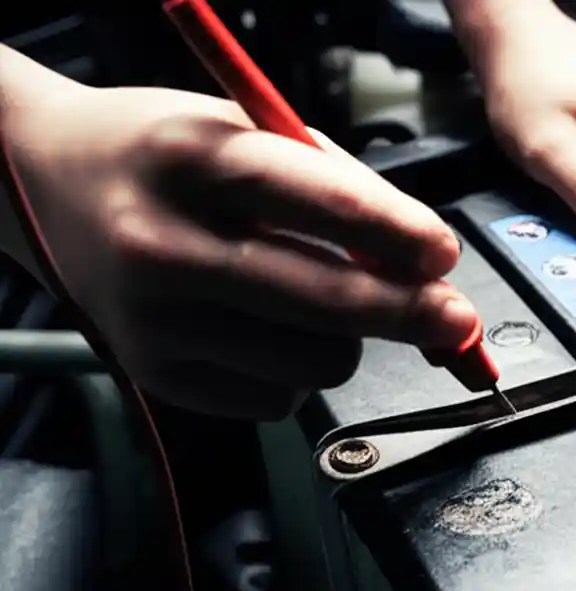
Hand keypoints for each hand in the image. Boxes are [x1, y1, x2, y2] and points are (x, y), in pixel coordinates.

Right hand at [1, 54, 476, 418]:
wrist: (50, 183)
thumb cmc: (172, 155)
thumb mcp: (249, 133)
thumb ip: (341, 190)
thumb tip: (426, 264)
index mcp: (195, 160)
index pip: (323, 204)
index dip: (399, 236)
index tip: (443, 254)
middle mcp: (165, 244)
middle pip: (327, 303)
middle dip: (410, 313)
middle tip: (453, 318)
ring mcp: (155, 320)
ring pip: (316, 362)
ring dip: (347, 340)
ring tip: (316, 301)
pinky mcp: (155, 375)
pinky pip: (278, 401)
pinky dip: (296, 373)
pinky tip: (266, 331)